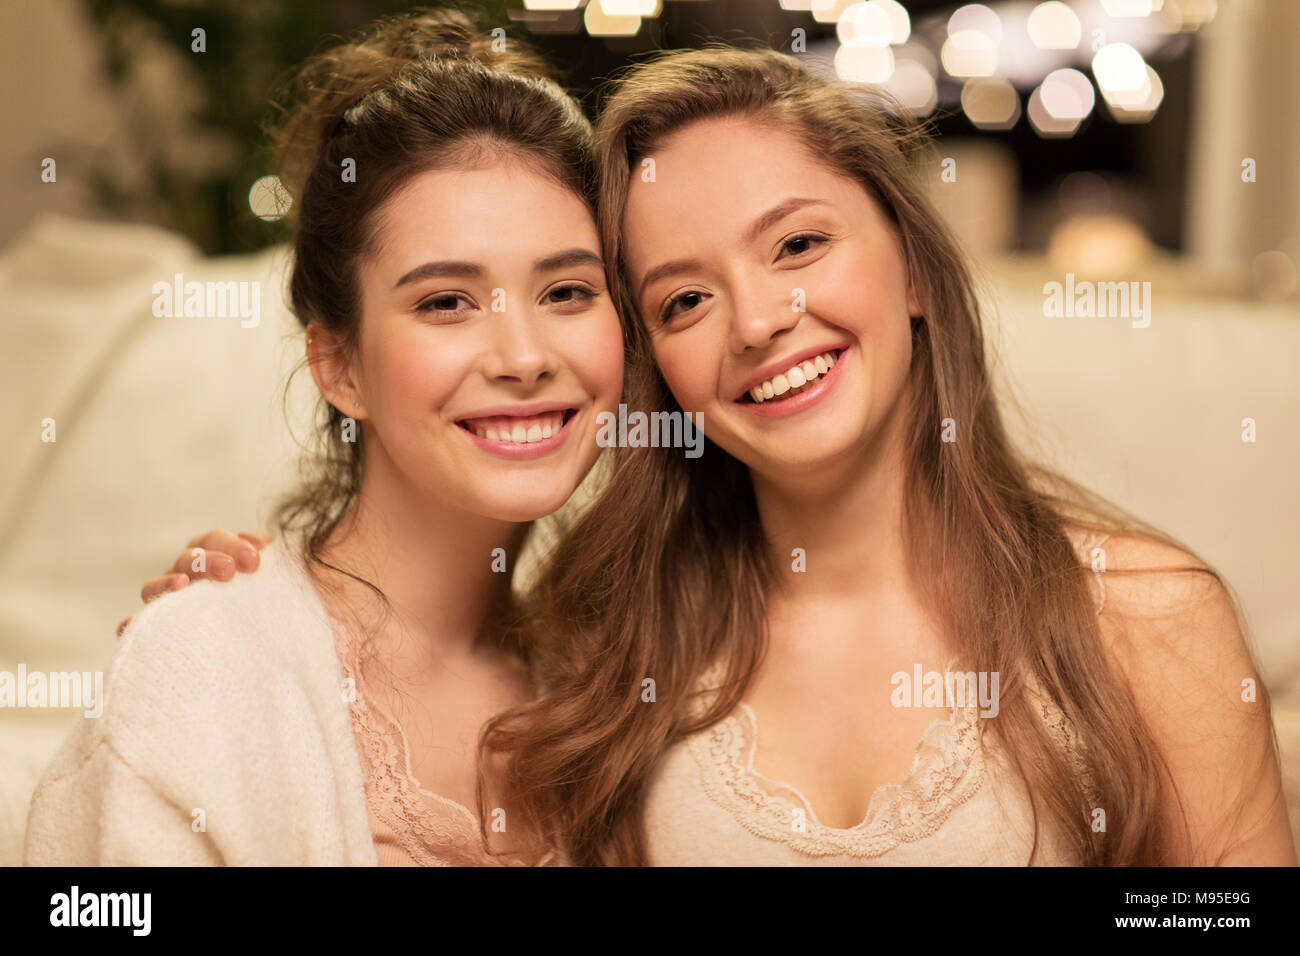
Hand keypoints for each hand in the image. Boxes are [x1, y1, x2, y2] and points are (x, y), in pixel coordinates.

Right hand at [117, 530, 272, 636]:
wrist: (265, 647)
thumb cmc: (267, 606)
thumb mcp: (274, 582)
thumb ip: (273, 560)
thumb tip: (263, 543)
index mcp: (211, 556)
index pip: (213, 540)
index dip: (231, 544)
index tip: (254, 559)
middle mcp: (185, 574)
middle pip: (187, 558)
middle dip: (207, 560)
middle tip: (228, 571)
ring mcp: (167, 601)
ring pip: (154, 586)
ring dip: (166, 583)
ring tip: (181, 585)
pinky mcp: (157, 629)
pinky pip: (138, 626)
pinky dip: (132, 623)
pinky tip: (130, 625)